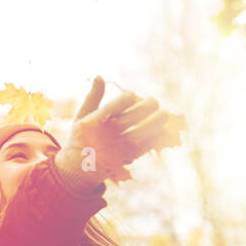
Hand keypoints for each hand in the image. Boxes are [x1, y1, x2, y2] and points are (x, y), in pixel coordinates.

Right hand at [55, 76, 169, 187]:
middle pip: (133, 117)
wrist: (80, 169)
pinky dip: (156, 137)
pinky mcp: (127, 158)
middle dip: (147, 106)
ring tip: (164, 114)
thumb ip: (92, 97)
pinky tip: (162, 129)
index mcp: (94, 122)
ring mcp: (118, 148)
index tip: (132, 95)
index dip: (127, 97)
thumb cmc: (82, 138)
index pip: (115, 106)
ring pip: (142, 133)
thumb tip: (99, 76)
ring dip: (156, 122)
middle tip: (153, 102)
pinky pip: (146, 146)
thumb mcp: (81, 117)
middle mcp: (106, 135)